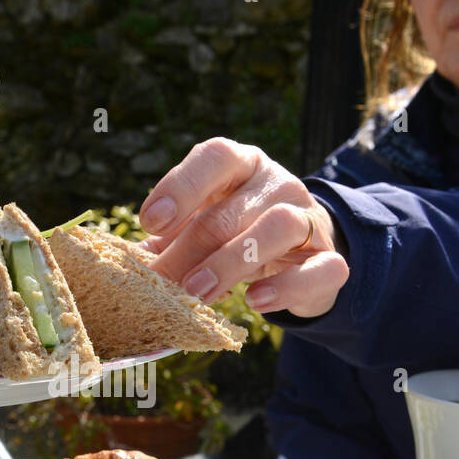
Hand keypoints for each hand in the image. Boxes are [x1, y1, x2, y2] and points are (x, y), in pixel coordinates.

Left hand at [138, 138, 348, 317]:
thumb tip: (128, 265)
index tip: (150, 221)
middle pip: (232, 208)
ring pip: (278, 227)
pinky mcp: (330, 258)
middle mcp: (276, 183)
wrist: (301, 254)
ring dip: (231, 262)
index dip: (182, 185)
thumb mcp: (201, 228)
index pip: (216, 156)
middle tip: (163, 282)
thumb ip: (168, 240)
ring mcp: (308, 218)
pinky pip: (319, 268)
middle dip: (191, 248)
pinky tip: (254, 303)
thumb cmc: (237, 235)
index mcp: (241, 165)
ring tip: (198, 293)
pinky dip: (286, 287)